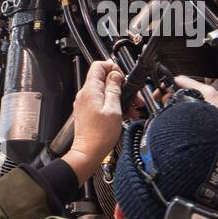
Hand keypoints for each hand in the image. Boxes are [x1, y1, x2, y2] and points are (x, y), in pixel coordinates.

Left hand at [64, 60, 125, 182]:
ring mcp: (85, 104)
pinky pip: (101, 102)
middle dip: (121, 86)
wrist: (88, 153)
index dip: (113, 68)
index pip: (99, 65)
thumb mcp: (114, 108)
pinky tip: (124, 115)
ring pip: (104, 92)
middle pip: (104, 80)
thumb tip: (116, 74)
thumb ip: (114, 88)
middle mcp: (85, 95)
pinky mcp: (87, 112)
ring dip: (120, 98)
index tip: (123, 78)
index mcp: (90, 90)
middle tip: (133, 97)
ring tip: (132, 110)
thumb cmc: (100, 135)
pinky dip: (113, 106)